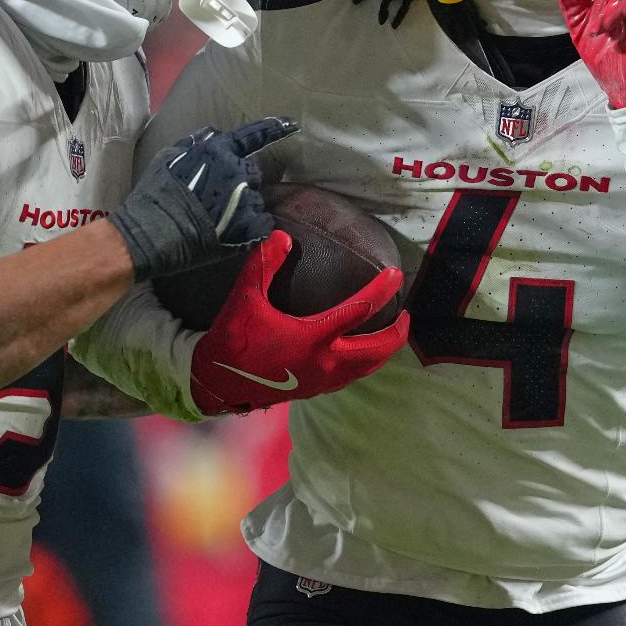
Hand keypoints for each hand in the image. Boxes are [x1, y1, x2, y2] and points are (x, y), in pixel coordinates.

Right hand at [112, 117, 298, 279]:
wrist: (151, 233)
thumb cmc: (154, 195)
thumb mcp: (167, 158)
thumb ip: (194, 143)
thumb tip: (213, 133)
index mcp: (217, 150)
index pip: (252, 135)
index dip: (273, 128)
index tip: (292, 124)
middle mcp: (236, 170)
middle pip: (252, 174)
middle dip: (240, 184)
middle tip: (215, 202)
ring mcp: (246, 198)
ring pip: (255, 201)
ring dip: (242, 209)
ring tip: (215, 222)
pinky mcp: (250, 225)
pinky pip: (262, 224)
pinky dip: (250, 230)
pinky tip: (228, 234)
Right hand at [189, 231, 408, 413]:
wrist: (219, 382)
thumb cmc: (234, 338)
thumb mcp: (245, 297)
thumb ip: (263, 265)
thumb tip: (282, 236)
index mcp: (314, 336)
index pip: (360, 310)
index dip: (381, 290)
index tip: (395, 275)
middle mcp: (326, 361)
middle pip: (378, 349)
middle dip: (398, 332)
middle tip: (406, 314)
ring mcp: (323, 379)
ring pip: (368, 367)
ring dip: (385, 351)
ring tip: (392, 334)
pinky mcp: (316, 388)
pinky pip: (352, 377)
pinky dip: (366, 364)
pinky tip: (362, 354)